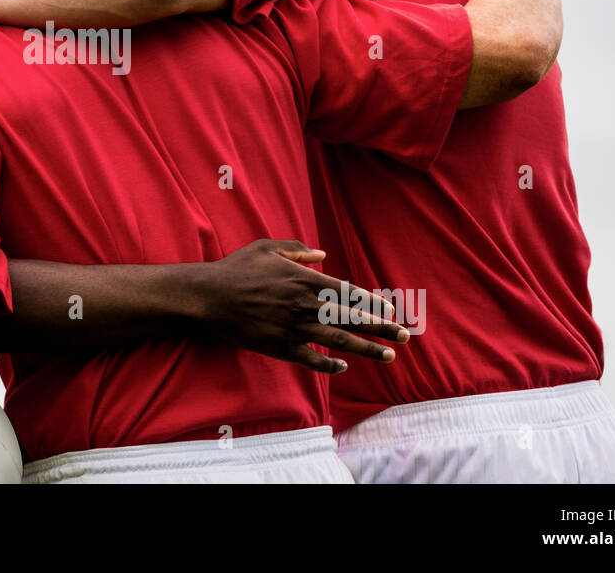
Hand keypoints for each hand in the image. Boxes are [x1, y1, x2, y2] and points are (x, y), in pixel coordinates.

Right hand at [199, 239, 408, 373]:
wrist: (209, 296)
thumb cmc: (237, 268)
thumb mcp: (267, 247)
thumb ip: (298, 251)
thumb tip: (322, 254)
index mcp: (305, 280)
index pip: (349, 294)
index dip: (373, 303)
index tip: (392, 311)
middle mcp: (304, 305)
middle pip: (352, 319)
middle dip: (382, 328)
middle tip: (405, 337)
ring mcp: (293, 328)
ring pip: (338, 341)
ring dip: (366, 349)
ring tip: (388, 356)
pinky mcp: (279, 347)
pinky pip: (311, 359)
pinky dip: (329, 365)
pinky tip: (343, 368)